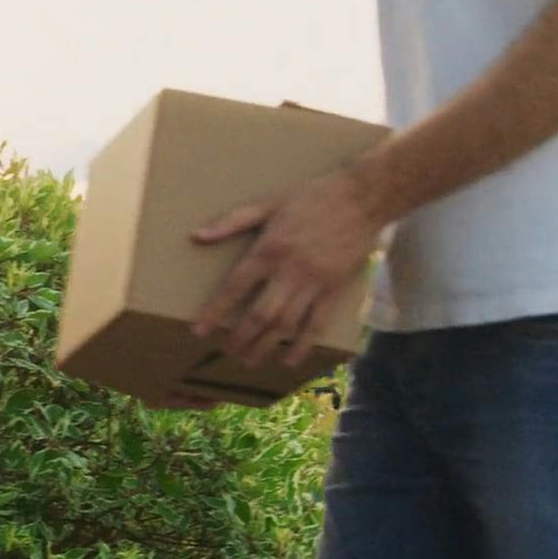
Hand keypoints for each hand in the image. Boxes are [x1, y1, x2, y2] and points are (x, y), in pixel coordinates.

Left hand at [190, 166, 389, 371]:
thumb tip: (196, 235)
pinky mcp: (335, 289)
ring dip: (266, 346)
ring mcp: (314, 282)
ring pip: (286, 324)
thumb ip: (232, 221)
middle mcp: (289, 270)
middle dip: (241, 338)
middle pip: (260, 314)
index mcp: (268, 249)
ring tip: (250, 361)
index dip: (215, 311)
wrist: (361, 197)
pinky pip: (318, 324)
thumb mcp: (268, 203)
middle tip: (228, 352)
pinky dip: (304, 345)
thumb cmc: (311, 197)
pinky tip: (291, 360)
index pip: (235, 287)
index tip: (199, 331)